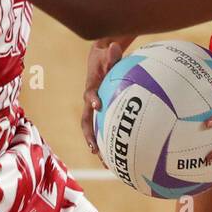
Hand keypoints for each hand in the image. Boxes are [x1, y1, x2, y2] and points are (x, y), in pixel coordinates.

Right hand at [80, 41, 124, 155]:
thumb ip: (112, 53)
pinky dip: (113, 142)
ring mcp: (96, 110)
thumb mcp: (108, 52)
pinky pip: (106, 129)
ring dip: (99, 147)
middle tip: (96, 150)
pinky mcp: (103, 114)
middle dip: (90, 137)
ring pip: (95, 131)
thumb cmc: (106, 55)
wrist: (100, 58)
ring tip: (108, 164)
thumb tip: (115, 46)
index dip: (92, 99)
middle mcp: (91, 102)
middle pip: (87, 122)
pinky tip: (124, 157)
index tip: (97, 105)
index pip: (89, 94)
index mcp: (92, 87)